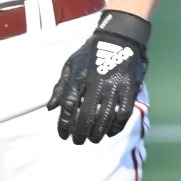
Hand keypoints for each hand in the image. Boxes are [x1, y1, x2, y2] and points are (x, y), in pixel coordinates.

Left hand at [46, 11, 149, 144]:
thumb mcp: (71, 64)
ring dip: (98, 132)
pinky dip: (117, 126)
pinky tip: (110, 132)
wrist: (119, 39)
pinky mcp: (130, 88)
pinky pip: (124, 113)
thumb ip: (61, 86)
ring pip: (105, 117)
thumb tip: (51, 108)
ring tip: (93, 139)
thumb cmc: (91, 53)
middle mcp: (96, 82)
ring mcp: (115, 85)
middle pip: (86, 114)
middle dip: (80, 132)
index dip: (64, 123)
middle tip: (78, 141)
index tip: (63, 134)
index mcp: (79, 76)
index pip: (68, 105)